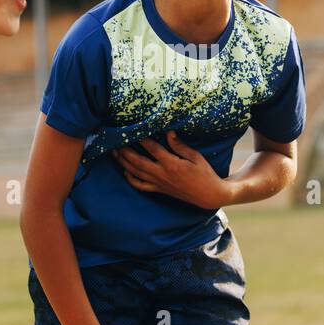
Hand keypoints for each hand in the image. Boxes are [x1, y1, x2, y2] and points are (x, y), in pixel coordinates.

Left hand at [112, 131, 230, 209]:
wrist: (208, 195)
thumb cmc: (204, 173)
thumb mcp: (195, 157)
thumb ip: (179, 145)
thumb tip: (168, 132)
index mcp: (172, 164)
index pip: (152, 148)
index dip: (142, 138)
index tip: (133, 129)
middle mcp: (162, 174)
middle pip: (138, 161)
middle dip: (125, 151)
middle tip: (116, 141)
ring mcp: (159, 183)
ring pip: (136, 173)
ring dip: (124, 163)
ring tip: (114, 153)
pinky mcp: (159, 190)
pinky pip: (141, 186)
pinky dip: (131, 179)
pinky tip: (125, 172)